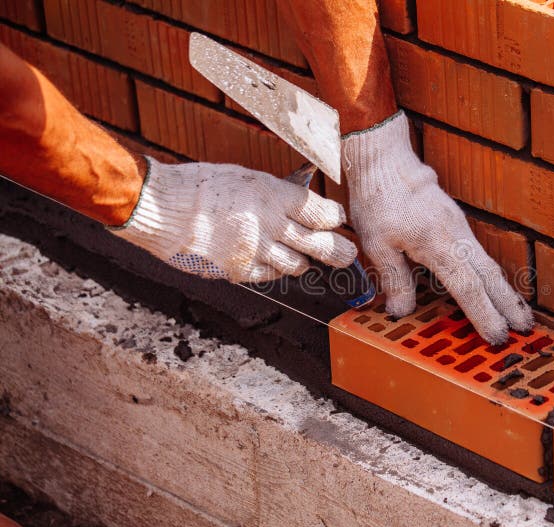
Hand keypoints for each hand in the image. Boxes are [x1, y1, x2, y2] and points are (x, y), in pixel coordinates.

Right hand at [112, 158, 355, 282]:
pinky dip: (275, 270)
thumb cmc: (201, 187)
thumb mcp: (246, 179)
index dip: (334, 218)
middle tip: (347, 254)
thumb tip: (301, 204)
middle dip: (339, 251)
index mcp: (273, 195)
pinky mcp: (239, 270)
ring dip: (303, 261)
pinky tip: (272, 261)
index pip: (320, 212)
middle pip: (319, 244)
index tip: (338, 220)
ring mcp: (255, 250)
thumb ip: (275, 194)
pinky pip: (270, 276)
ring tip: (303, 257)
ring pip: (298, 265)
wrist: (162, 207)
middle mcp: (269, 224)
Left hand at [343, 111, 533, 343]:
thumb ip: (394, 279)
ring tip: (520, 315)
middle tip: (526, 330)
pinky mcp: (457, 224)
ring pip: (488, 265)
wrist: (387, 162)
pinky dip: (492, 277)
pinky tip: (494, 288)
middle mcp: (457, 237)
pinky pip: (480, 255)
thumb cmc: (379, 200)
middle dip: (508, 305)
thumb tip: (402, 311)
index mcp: (438, 244)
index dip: (483, 314)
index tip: (497, 336)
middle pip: (490, 276)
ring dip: (505, 292)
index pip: (467, 287)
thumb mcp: (376, 244)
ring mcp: (460, 228)